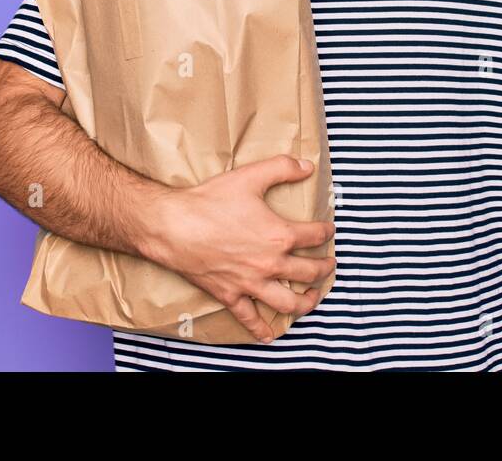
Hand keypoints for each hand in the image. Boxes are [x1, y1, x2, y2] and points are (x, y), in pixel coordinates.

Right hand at [143, 154, 336, 343]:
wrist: (173, 226)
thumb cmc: (210, 201)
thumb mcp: (250, 176)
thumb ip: (282, 168)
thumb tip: (308, 166)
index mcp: (280, 235)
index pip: (315, 236)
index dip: (326, 231)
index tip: (328, 230)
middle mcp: (270, 263)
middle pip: (308, 272)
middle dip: (323, 269)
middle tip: (329, 266)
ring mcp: (251, 283)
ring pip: (287, 302)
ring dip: (305, 302)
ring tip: (312, 298)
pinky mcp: (230, 294)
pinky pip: (249, 317)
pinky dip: (261, 328)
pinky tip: (270, 335)